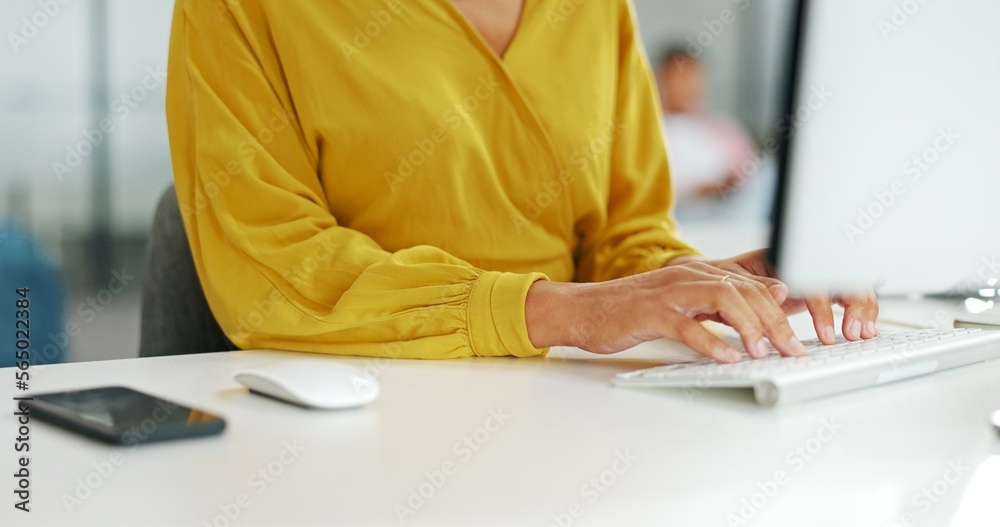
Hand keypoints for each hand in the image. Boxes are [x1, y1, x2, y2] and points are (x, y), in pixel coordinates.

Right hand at [527, 261, 807, 362]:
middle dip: (774, 320)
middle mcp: (688, 276)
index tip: (800, 333)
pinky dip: (710, 342)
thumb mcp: (684, 304)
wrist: (585, 309)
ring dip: (749, 327)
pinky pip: (686, 326)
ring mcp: (669, 293)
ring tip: (764, 352)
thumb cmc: (634, 311)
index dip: (780, 307)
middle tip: (792, 349)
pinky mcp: (650, 313)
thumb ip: (722, 303)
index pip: (751, 283)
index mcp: (699, 273)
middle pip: (744, 290)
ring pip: (722, 300)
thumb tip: (768, 300)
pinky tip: (726, 358)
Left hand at [705, 249, 878, 344]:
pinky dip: (858, 310)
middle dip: (855, 304)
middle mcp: (804, 262)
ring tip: (862, 334)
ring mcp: (814, 273)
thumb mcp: (735, 280)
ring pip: (851, 283)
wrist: (723, 280)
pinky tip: (862, 328)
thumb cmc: (726, 279)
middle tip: (853, 333)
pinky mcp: (820, 287)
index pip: (814, 277)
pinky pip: (847, 294)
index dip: (823, 306)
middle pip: (842, 275)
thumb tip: (782, 291)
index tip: (826, 332)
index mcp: (784, 256)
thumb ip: (759, 286)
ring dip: (862, 308)